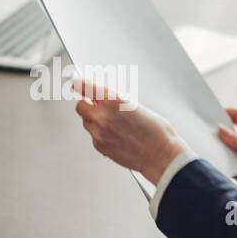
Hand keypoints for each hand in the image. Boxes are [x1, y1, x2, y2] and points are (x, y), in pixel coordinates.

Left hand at [73, 80, 189, 184]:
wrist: (160, 155)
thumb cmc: (155, 132)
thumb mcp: (135, 106)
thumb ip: (114, 100)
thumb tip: (101, 97)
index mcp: (113, 101)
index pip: (85, 87)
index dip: (79, 84)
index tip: (76, 82)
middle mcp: (102, 116)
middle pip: (80, 106)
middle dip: (87, 104)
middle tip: (95, 105)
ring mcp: (99, 132)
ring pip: (86, 122)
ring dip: (94, 120)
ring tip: (113, 124)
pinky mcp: (99, 146)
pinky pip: (93, 136)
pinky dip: (100, 134)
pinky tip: (115, 135)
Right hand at [217, 108, 236, 193]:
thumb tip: (222, 132)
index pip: (236, 118)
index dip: (224, 115)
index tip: (211, 115)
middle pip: (230, 138)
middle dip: (219, 137)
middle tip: (206, 136)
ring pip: (231, 156)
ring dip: (222, 155)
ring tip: (211, 151)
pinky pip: (236, 173)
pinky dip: (228, 171)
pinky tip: (222, 167)